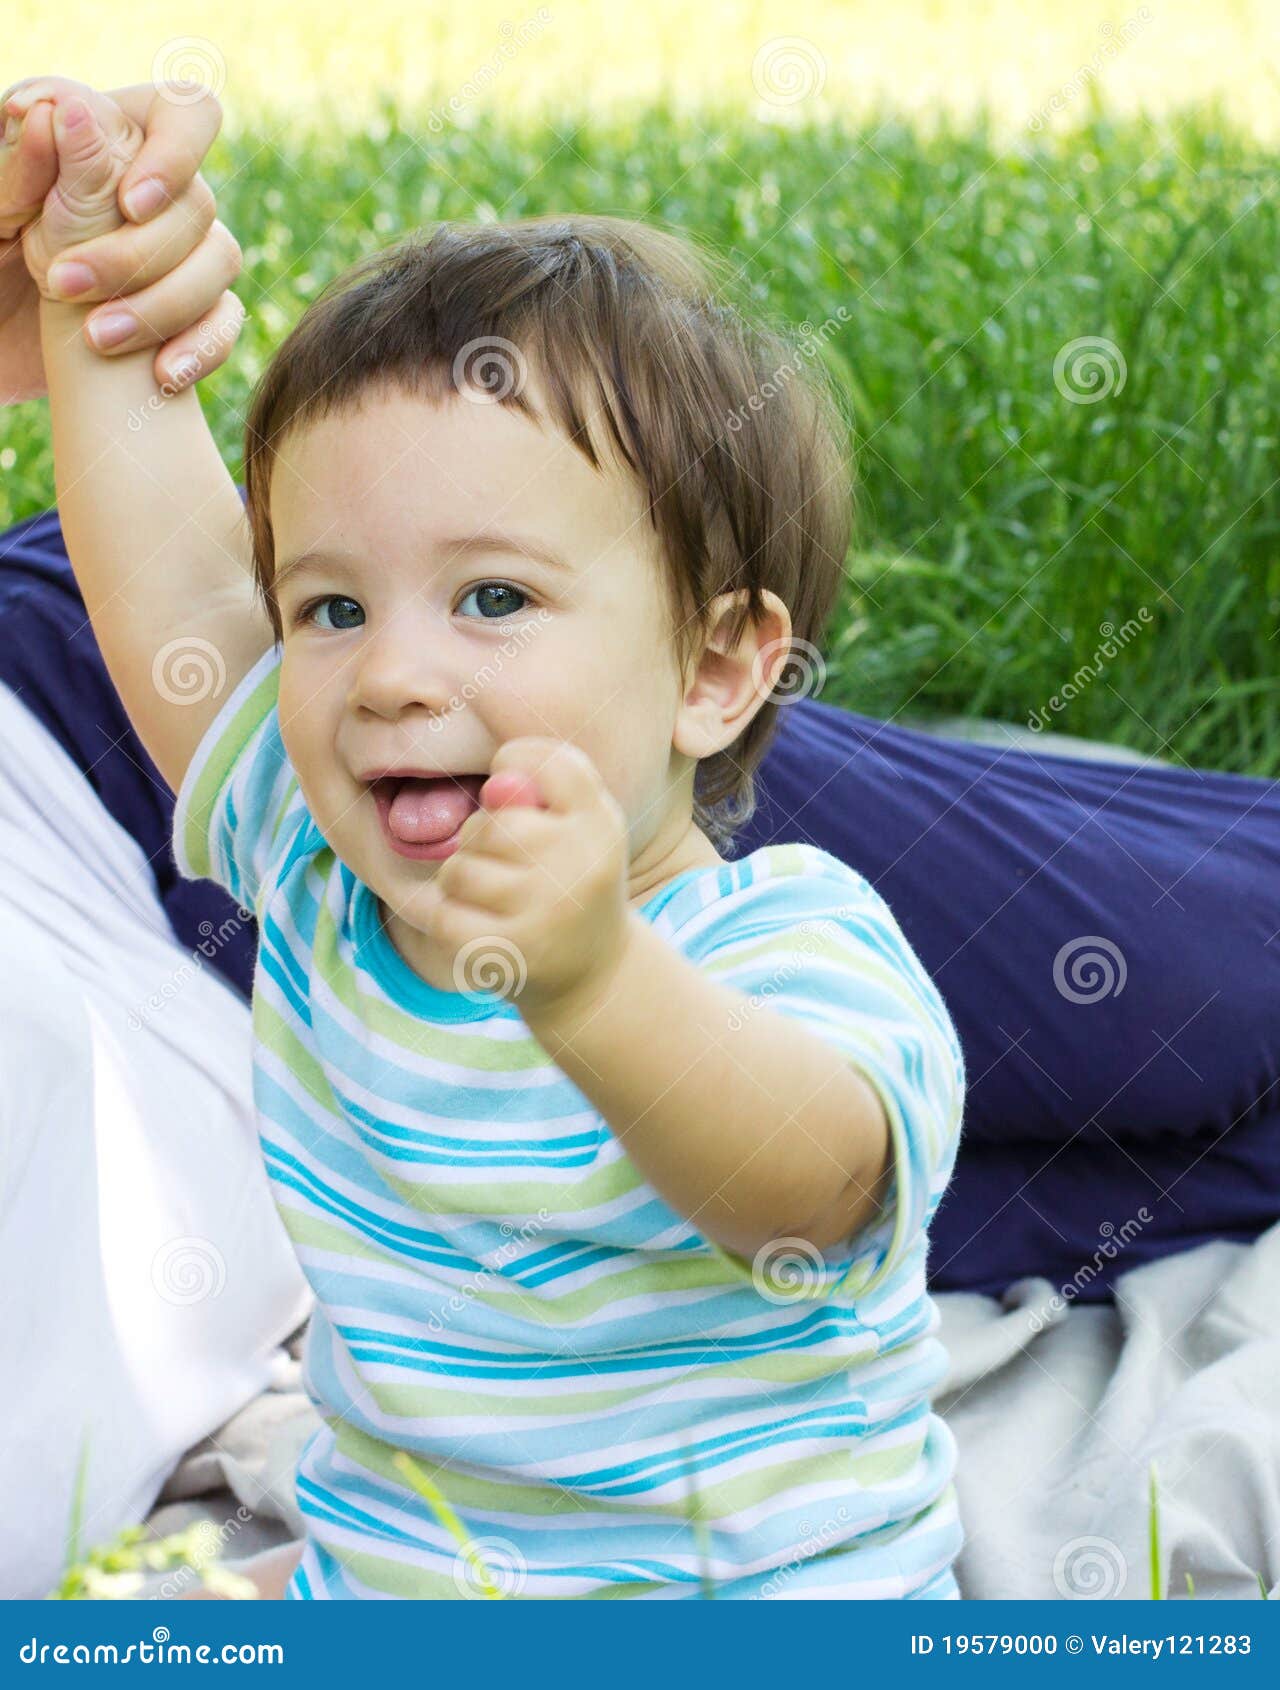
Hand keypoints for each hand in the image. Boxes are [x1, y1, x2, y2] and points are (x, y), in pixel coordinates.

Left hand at [0, 75, 242, 404]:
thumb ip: (22, 163)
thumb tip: (72, 113)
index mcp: (115, 138)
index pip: (187, 115)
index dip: (175, 155)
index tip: (130, 204)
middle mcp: (160, 191)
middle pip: (198, 203)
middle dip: (137, 254)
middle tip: (66, 283)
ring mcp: (181, 254)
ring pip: (220, 262)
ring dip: (163, 305)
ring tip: (98, 337)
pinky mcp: (190, 314)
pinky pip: (223, 322)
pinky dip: (201, 348)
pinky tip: (162, 374)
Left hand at [415, 740, 633, 1022]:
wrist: (597, 975)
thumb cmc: (572, 885)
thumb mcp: (577, 831)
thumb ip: (537, 795)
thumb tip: (495, 788)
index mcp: (601, 824)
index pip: (554, 763)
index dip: (519, 761)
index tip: (514, 788)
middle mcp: (582, 864)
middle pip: (492, 823)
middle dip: (478, 838)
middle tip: (502, 862)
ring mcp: (548, 912)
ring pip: (459, 870)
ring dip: (458, 879)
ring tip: (487, 896)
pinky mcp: (513, 953)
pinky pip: (445, 916)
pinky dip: (449, 919)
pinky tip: (477, 926)